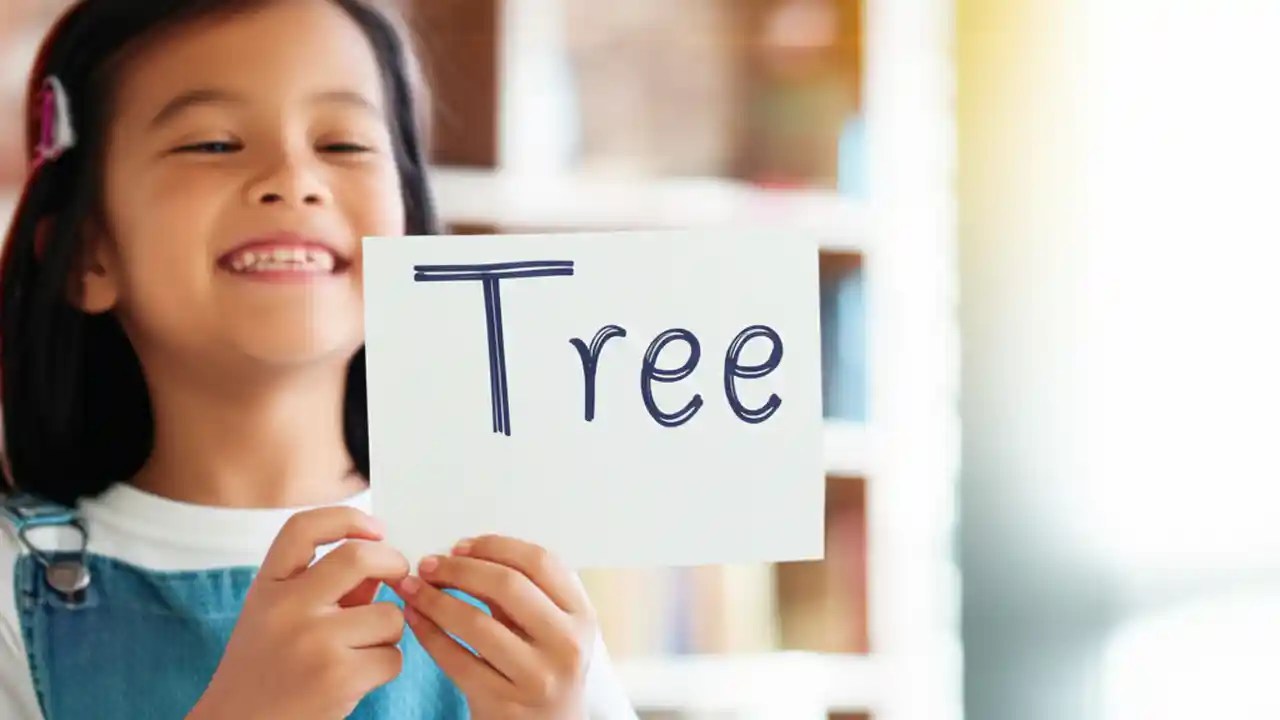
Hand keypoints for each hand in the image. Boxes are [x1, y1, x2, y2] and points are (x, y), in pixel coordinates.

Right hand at [188, 507, 409, 719]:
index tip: (375, 529)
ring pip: (388, 615)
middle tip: (398, 579)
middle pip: (360, 558)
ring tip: (360, 649)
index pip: (303, 528)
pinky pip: (393, 657)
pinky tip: (357, 678)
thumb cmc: (267, 669)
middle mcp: (287, 607)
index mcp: (268, 586)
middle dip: (393, 564)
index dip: (347, 519)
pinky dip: (385, 666)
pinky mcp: (338, 677)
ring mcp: (313, 641)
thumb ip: (330, 588)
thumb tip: (385, 564)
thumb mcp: (281, 617)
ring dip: (387, 632)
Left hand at [393, 536, 596, 719]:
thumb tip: (462, 556)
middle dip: (459, 568)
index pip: (539, 562)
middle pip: (507, 585)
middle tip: (430, 564)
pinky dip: (428, 633)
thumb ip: (519, 594)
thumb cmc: (543, 671)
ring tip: (413, 587)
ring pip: (476, 623)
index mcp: (581, 616)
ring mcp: (536, 677)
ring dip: (435, 599)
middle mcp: (566, 645)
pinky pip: (455, 659)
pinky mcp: (502, 703)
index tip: (461, 545)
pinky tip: (415, 618)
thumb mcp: (548, 629)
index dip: (494, 546)